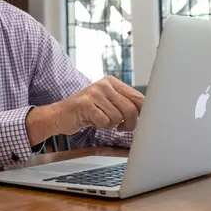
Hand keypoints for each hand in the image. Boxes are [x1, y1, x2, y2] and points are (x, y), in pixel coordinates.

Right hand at [26, 76, 143, 144]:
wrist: (61, 114)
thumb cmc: (88, 111)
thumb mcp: (108, 103)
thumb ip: (126, 104)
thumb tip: (150, 113)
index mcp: (112, 82)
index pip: (138, 98)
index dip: (141, 113)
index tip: (137, 121)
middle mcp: (104, 84)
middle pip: (130, 109)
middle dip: (129, 124)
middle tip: (122, 128)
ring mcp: (93, 92)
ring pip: (117, 117)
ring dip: (111, 125)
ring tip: (101, 120)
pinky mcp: (84, 103)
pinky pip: (104, 121)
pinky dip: (100, 126)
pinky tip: (92, 121)